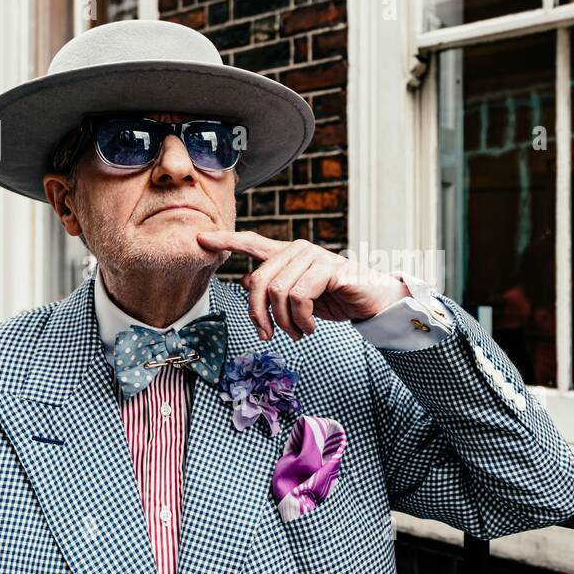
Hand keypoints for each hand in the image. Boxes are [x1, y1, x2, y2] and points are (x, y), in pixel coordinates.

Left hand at [196, 231, 410, 340]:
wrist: (372, 302)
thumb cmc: (335, 299)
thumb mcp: (298, 298)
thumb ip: (273, 289)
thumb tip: (248, 285)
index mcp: (287, 254)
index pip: (251, 243)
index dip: (225, 241)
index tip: (201, 239)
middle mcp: (298, 250)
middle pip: (258, 281)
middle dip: (259, 314)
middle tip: (269, 335)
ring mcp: (314, 256)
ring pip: (278, 293)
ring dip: (285, 323)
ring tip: (299, 332)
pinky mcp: (329, 268)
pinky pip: (300, 297)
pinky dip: (303, 320)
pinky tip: (311, 327)